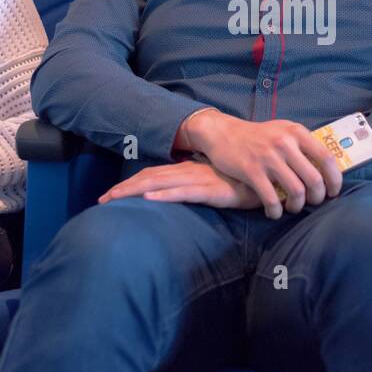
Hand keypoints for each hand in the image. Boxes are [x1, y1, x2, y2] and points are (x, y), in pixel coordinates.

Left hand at [98, 161, 262, 210]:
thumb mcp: (216, 184)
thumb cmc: (244, 182)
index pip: (153, 176)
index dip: (130, 184)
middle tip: (101, 200)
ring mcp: (199, 180)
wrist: (270, 177)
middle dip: (123, 189)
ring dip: (135, 191)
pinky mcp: (211, 191)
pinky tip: (150, 199)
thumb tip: (182, 192)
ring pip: (160, 184)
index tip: (110, 195)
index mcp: (188, 171)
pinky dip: (165, 195)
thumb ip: (199, 186)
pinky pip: (184, 193)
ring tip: (114, 199)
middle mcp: (189, 172)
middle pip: (149, 178)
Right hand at [179, 110, 342, 218]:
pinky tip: (273, 212)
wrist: (223, 133)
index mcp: (296, 132)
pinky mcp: (252, 171)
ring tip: (292, 208)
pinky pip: (272, 199)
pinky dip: (276, 211)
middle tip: (313, 202)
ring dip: (297, 206)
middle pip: (314, 179)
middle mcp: (285, 143)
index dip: (335, 179)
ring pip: (296, 191)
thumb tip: (327, 166)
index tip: (334, 191)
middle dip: (317, 197)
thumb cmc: (257, 136)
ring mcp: (268, 157)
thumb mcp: (283, 130)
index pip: (327, 158)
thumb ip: (302, 144)